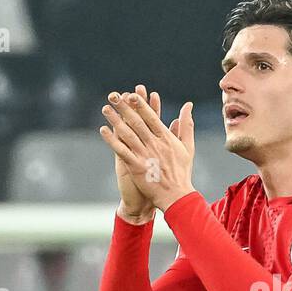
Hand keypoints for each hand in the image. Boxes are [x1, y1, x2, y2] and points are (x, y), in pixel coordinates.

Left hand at [99, 89, 195, 211]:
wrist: (177, 196)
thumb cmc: (182, 172)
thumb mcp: (187, 146)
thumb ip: (186, 124)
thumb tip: (188, 105)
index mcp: (166, 139)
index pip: (151, 117)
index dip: (140, 105)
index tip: (131, 94)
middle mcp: (155, 144)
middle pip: (137, 122)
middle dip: (124, 107)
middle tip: (113, 95)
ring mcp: (145, 155)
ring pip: (127, 134)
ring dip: (115, 120)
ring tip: (105, 109)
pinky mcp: (136, 167)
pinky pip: (122, 151)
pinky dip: (112, 140)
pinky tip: (103, 130)